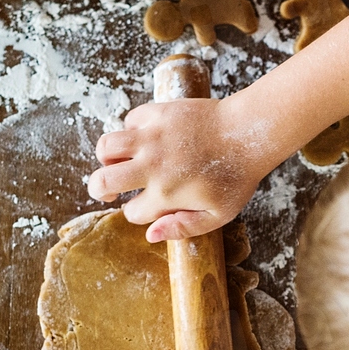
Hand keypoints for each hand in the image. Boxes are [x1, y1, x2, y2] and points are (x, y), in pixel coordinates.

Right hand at [87, 96, 268, 241]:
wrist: (248, 132)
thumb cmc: (237, 176)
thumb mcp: (218, 214)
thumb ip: (184, 228)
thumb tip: (150, 235)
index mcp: (165, 195)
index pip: (133, 213)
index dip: (139, 214)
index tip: (149, 208)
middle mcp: (151, 166)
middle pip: (103, 181)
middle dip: (100, 190)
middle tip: (109, 190)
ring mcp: (151, 138)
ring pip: (105, 147)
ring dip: (107, 158)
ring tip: (118, 162)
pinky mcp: (157, 113)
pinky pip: (129, 120)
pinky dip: (131, 130)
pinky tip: (144, 137)